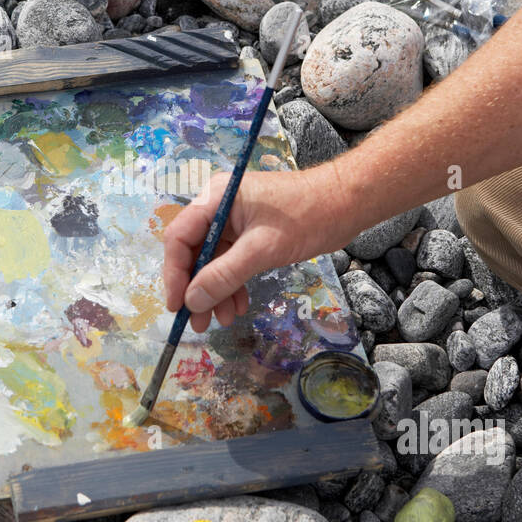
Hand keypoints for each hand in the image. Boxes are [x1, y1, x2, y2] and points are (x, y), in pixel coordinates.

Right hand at [162, 161, 356, 332]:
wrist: (347, 202)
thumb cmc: (305, 217)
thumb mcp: (262, 250)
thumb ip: (223, 276)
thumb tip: (192, 302)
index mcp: (214, 199)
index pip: (178, 238)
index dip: (174, 274)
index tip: (178, 306)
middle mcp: (218, 207)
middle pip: (194, 252)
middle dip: (197, 288)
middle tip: (198, 322)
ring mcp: (234, 220)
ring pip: (213, 261)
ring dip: (217, 291)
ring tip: (224, 320)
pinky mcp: (250, 232)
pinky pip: (232, 261)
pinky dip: (233, 283)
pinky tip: (239, 305)